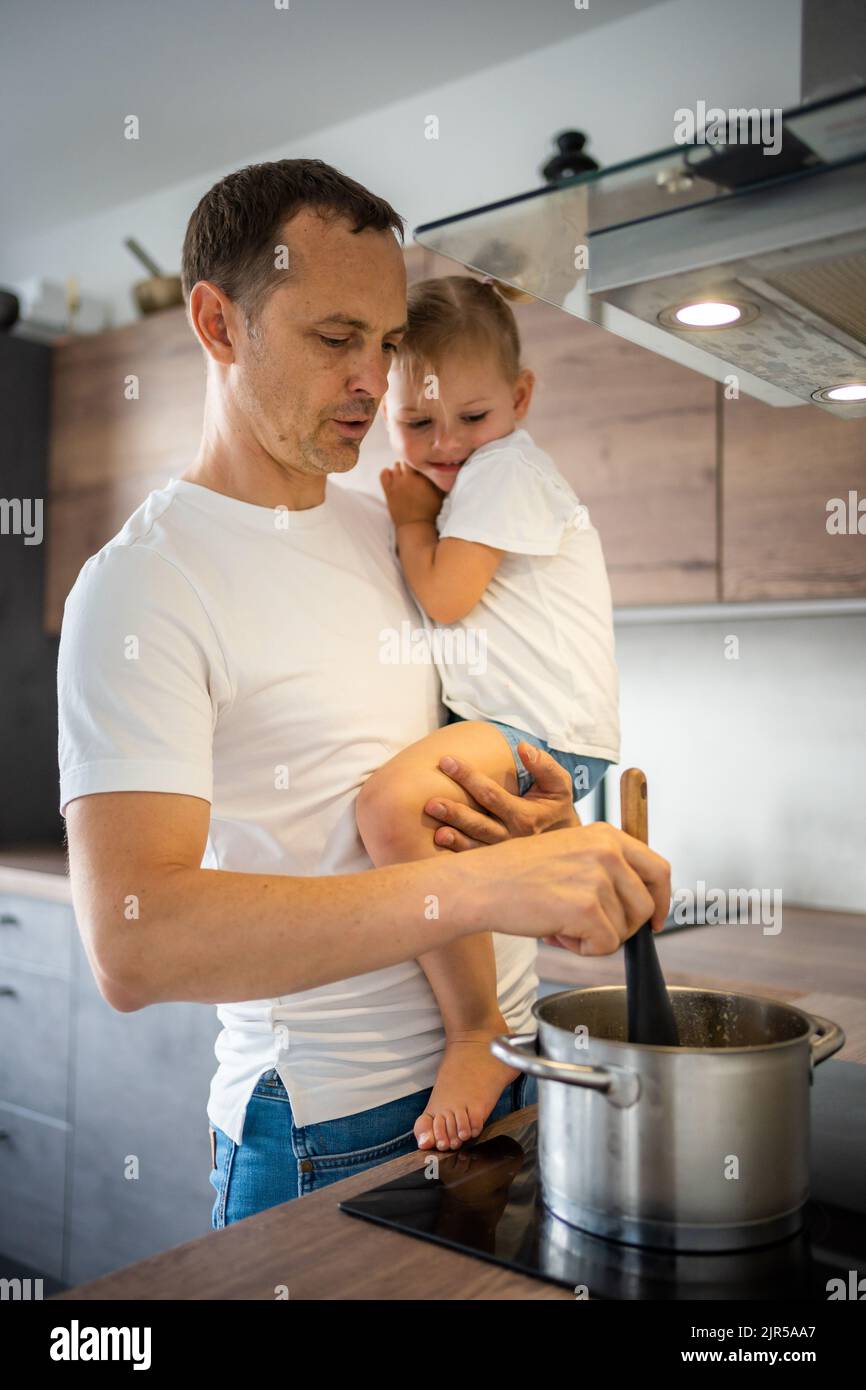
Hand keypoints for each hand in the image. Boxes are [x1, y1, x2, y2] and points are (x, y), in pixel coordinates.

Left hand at [380, 460, 443, 525]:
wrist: (415, 525)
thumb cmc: (430, 511)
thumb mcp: (440, 495)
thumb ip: (440, 481)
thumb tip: (443, 469)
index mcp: (422, 477)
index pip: (419, 459)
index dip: (421, 460)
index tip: (422, 464)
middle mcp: (409, 477)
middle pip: (407, 460)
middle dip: (410, 463)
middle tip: (414, 469)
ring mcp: (397, 483)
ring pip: (396, 465)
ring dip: (400, 468)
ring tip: (404, 474)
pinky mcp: (388, 490)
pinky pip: (384, 474)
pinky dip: (387, 472)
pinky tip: (393, 477)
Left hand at [425, 743, 579, 851]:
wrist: (561, 840)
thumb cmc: (554, 805)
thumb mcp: (558, 784)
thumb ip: (543, 765)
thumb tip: (523, 747)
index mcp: (526, 817)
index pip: (492, 795)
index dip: (468, 777)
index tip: (446, 761)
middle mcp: (512, 837)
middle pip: (480, 824)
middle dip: (455, 813)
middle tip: (430, 803)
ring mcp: (502, 853)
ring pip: (475, 846)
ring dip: (455, 839)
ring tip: (436, 830)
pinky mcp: (494, 862)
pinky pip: (473, 860)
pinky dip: (456, 855)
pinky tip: (439, 846)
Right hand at [460, 823, 671, 955]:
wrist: (480, 884)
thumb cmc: (516, 873)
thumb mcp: (569, 854)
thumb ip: (604, 869)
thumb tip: (640, 905)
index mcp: (606, 835)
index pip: (659, 870)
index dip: (661, 901)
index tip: (655, 922)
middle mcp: (608, 852)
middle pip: (646, 907)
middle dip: (624, 928)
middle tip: (590, 929)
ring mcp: (599, 879)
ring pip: (624, 930)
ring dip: (595, 937)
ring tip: (561, 923)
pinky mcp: (587, 908)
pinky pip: (605, 946)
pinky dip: (582, 950)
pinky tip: (555, 933)